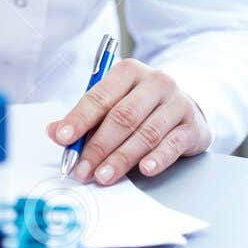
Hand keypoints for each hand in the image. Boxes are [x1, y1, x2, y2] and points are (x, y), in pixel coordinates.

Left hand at [46, 59, 209, 184]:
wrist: (185, 107)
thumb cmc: (141, 106)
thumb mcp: (112, 104)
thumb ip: (85, 118)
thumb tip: (54, 132)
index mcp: (129, 71)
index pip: (100, 96)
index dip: (79, 119)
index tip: (63, 138)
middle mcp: (155, 82)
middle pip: (122, 117)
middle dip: (98, 146)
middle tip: (82, 169)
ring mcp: (177, 103)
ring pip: (146, 133)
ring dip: (122, 158)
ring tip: (104, 175)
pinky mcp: (193, 126)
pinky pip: (173, 143)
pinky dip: (158, 158)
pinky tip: (145, 169)